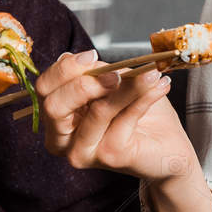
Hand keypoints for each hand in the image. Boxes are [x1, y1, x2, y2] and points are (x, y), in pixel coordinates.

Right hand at [35, 50, 197, 184]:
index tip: (92, 56)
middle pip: (54, 106)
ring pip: (96, 110)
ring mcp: (84, 151)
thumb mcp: (111, 84)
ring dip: (127, 88)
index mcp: (57, 118)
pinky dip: (145, 97)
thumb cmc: (137, 114)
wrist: (167, 146)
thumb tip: (88, 60)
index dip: (65, 69)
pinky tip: (160, 87)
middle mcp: (62, 140)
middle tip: (116, 74)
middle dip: (84, 83)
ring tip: (149, 75)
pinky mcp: (110, 156)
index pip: (44, 89)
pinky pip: (125, 118)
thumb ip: (95, 73)